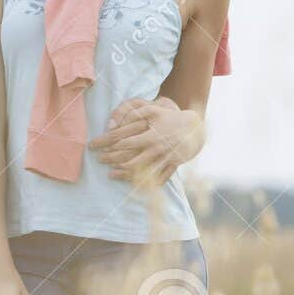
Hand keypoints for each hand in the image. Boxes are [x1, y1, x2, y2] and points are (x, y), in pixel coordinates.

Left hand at [88, 97, 203, 186]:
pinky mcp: (173, 166)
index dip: (110, 147)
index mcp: (151, 136)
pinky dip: (145, 184)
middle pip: (131, 161)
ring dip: (124, 175)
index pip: (126, 144)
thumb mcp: (153, 110)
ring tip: (110, 175)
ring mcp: (166, 159)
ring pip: (142, 173)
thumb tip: (115, 122)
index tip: (98, 148)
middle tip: (100, 160)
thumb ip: (134, 113)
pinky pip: (158, 179)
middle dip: (113, 162)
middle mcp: (158, 150)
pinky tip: (132, 184)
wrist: (195, 128)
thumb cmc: (170, 118)